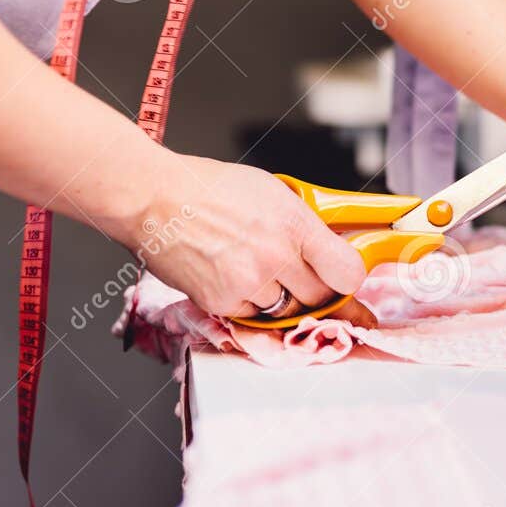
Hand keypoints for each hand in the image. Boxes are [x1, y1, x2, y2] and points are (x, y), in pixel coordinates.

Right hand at [108, 154, 367, 321]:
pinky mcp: (222, 301)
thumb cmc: (210, 188)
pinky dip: (253, 304)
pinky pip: (254, 317)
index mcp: (295, 223)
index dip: (351, 281)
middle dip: (319, 294)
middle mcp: (275, 256)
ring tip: (263, 272)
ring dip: (284, 300)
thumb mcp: (274, 193)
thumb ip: (306, 225)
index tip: (348, 282)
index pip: (348, 272)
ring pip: (287, 312)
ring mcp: (248, 282)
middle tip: (309, 283)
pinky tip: (239, 279)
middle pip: (321, 299)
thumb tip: (334, 249)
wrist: (154, 198)